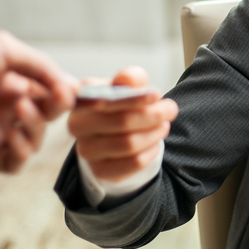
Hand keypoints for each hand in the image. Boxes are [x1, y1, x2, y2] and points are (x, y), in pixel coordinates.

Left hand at [0, 30, 77, 172]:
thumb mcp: (6, 49)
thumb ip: (42, 67)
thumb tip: (72, 86)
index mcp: (15, 81)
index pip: (52, 93)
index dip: (66, 94)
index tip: (72, 91)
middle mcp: (7, 106)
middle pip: (49, 116)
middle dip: (57, 108)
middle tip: (54, 98)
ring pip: (35, 140)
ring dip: (36, 127)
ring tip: (19, 110)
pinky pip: (14, 162)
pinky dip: (22, 152)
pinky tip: (13, 135)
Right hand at [68, 67, 177, 182]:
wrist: (113, 134)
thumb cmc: (121, 106)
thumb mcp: (127, 87)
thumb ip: (130, 79)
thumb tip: (127, 79)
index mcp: (82, 100)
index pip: (108, 100)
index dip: (135, 98)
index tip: (157, 95)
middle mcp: (77, 126)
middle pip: (123, 123)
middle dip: (153, 115)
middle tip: (170, 110)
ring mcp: (86, 150)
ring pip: (129, 144)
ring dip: (154, 134)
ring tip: (163, 125)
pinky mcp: (100, 170)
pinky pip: (133, 163)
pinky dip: (150, 152)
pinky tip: (155, 143)